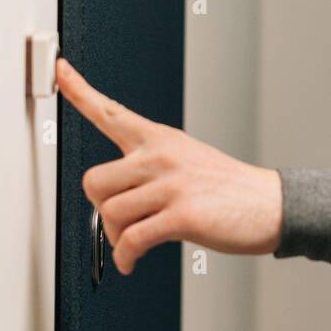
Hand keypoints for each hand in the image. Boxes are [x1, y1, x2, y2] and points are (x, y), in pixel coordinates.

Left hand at [56, 57, 284, 274]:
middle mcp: (162, 156)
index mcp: (161, 139)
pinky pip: (131, 240)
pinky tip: (132, 261)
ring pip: (110, 214)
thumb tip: (113, 201)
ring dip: (116, 238)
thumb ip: (149, 169)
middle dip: (101, 208)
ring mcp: (172, 184)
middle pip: (94, 181)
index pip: (111, 111)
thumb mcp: (189, 161)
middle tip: (121, 221)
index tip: (59, 70)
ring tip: (134, 243)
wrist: (271, 205)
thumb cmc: (229, 189)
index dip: (79, 90)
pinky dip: (126, 257)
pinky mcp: (181, 214)